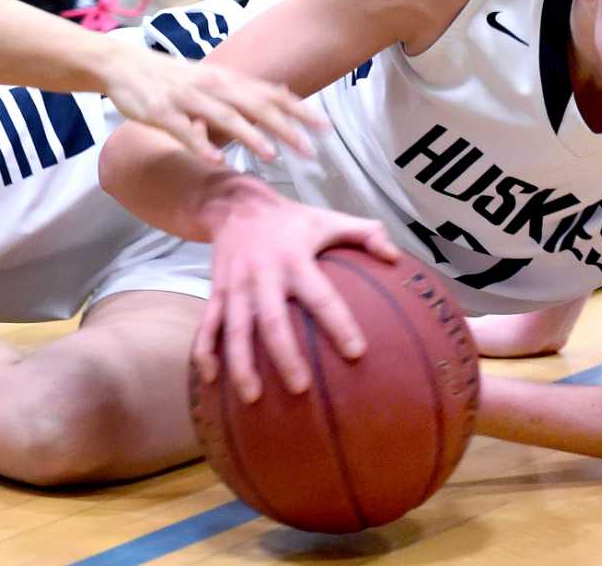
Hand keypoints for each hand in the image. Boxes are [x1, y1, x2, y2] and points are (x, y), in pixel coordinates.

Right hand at [101, 45, 322, 162]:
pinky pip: (184, 131)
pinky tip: (216, 160)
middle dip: (285, 127)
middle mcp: (212, 86)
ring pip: (224, 117)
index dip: (298, 109)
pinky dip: (201, 145)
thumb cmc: (172, 76)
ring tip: (271, 154)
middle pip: (255, 106)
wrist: (123, 64)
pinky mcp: (162, 113)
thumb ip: (245, 89)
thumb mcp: (213, 78)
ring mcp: (187, 99)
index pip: (271, 94)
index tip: (324, 126)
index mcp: (227, 80)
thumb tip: (282, 93)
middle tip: (310, 148)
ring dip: (249, 135)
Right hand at [194, 193, 400, 400]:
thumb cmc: (290, 219)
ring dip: (241, 364)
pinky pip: (208, 325)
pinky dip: (205, 352)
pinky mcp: (217, 292)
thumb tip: (396, 258)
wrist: (235, 204)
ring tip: (252, 397)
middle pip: (273, 320)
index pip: (321, 296)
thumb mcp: (328, 218)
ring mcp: (235, 286)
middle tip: (300, 388)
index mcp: (295, 259)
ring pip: (235, 329)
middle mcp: (263, 275)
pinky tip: (210, 380)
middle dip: (285, 355)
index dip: (338, 323)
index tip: (356, 352)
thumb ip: (366, 234)